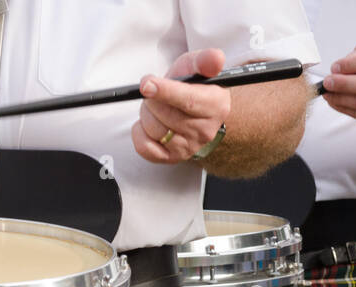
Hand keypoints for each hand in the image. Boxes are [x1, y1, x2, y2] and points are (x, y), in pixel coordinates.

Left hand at [133, 48, 231, 164]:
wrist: (195, 112)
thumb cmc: (194, 85)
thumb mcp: (199, 66)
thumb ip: (206, 60)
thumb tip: (216, 59)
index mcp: (216, 105)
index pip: (188, 101)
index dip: (165, 92)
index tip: (146, 84)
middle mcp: (205, 130)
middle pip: (164, 114)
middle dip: (152, 99)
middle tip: (156, 92)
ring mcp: (189, 148)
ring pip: (153, 130)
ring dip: (146, 114)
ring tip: (156, 107)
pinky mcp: (172, 159)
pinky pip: (144, 148)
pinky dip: (139, 132)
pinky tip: (148, 124)